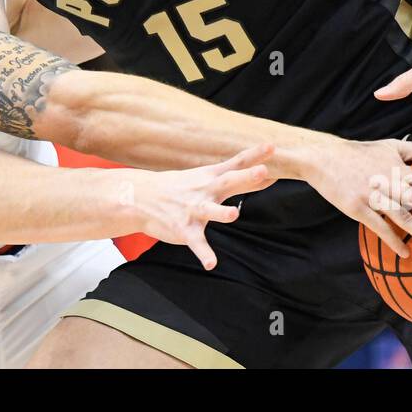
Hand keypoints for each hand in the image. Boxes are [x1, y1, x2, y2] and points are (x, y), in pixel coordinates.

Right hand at [129, 144, 276, 269]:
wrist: (140, 197)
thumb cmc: (180, 186)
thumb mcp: (206, 177)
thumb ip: (236, 177)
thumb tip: (267, 175)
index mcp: (211, 177)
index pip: (236, 163)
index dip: (254, 155)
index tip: (272, 147)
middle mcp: (204, 191)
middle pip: (228, 182)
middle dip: (246, 178)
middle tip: (263, 171)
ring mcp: (193, 210)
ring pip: (210, 211)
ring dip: (221, 212)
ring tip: (233, 214)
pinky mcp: (185, 229)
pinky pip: (196, 243)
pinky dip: (204, 253)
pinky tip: (211, 263)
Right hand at [304, 137, 411, 258]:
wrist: (325, 157)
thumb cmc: (360, 152)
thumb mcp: (390, 146)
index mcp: (400, 167)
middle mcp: (390, 182)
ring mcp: (374, 196)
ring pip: (404, 218)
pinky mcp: (358, 208)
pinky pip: (379, 227)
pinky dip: (393, 241)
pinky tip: (405, 253)